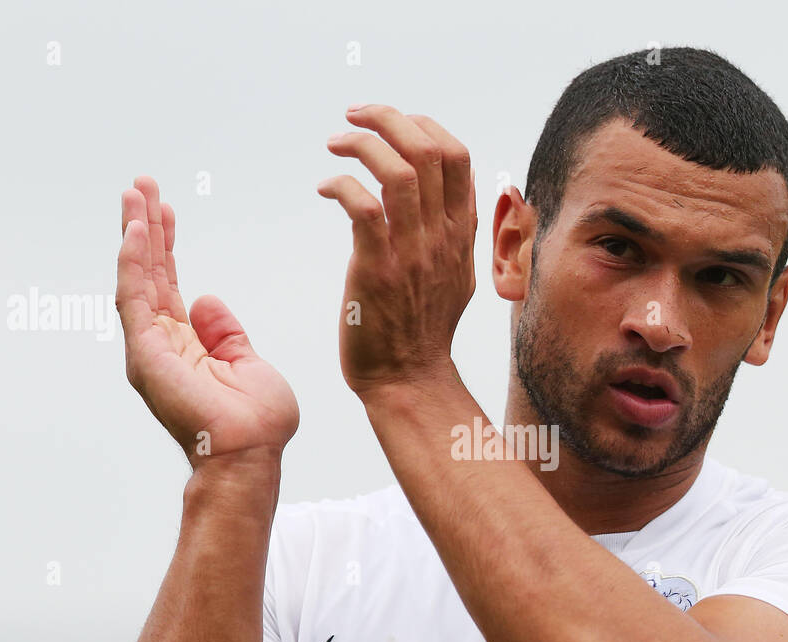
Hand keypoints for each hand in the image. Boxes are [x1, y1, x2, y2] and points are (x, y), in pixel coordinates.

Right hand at [116, 177, 298, 468]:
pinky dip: (133, 260)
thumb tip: (207, 300)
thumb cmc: (256, 423)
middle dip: (145, 226)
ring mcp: (150, 347)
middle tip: (141, 184)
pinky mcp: (146, 351)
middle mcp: (161, 343)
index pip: (171, 284)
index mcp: (186, 345)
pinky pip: (134, 296)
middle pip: (150, 272)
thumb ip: (226, 333)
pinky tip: (134, 228)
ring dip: (135, 232)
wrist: (250, 454)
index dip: (167, 245)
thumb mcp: (248, 364)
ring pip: (138, 276)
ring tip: (134, 191)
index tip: (165, 209)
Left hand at [316, 105, 476, 398]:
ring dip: (362, 143)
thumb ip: (457, 234)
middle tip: (355, 115)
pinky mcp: (377, 271)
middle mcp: (442, 237)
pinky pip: (363, 207)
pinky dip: (341, 184)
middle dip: (388, 118)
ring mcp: (412, 253)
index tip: (393, 124)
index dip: (423, 125)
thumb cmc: (424, 332)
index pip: (457, 155)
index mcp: (462, 234)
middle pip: (429, 150)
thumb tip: (456, 198)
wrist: (409, 381)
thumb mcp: (458, 276)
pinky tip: (325, 188)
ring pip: (398, 171)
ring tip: (335, 143)